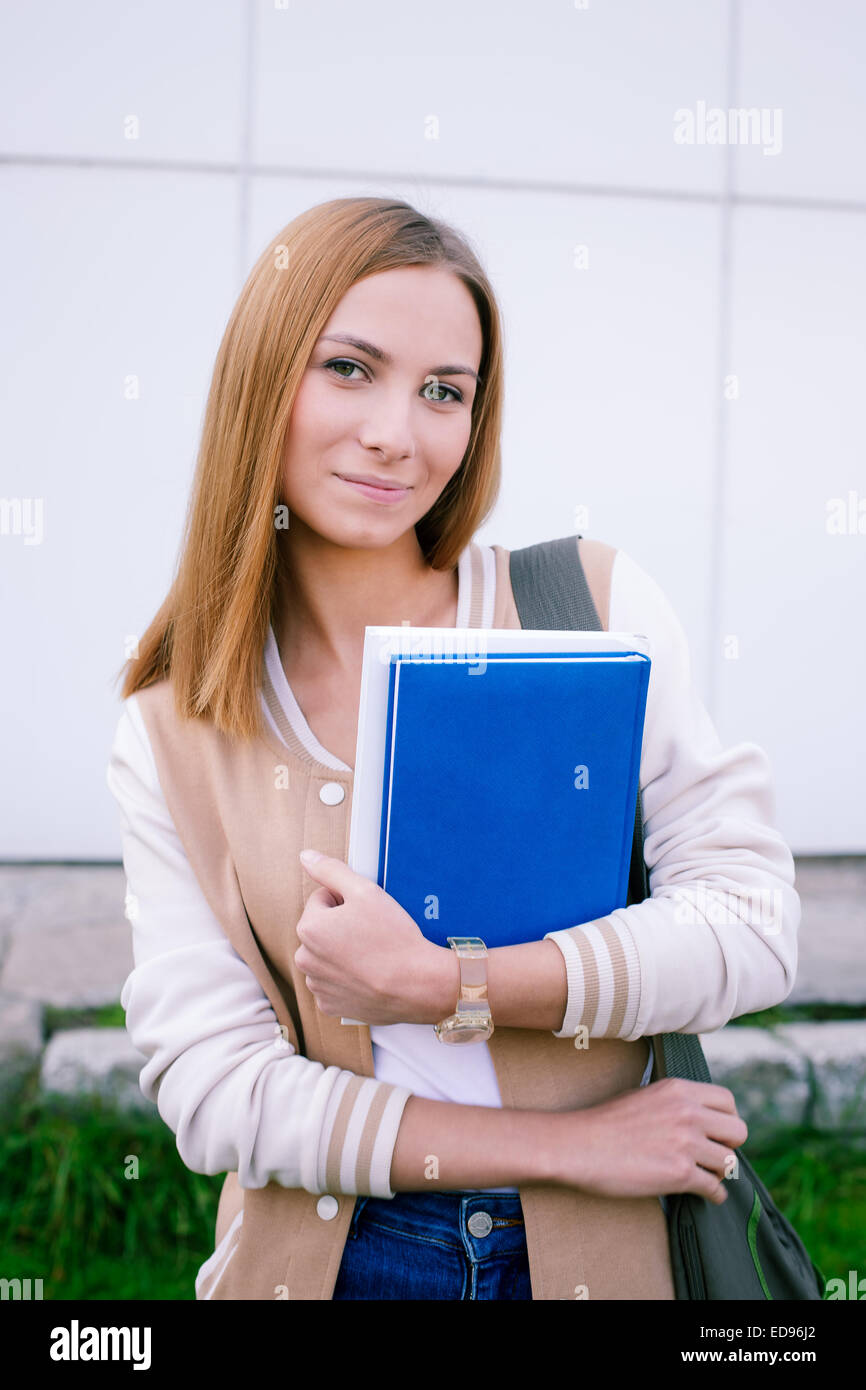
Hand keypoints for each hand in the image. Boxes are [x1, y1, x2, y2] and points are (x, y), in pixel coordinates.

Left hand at [294, 850, 454, 1024]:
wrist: (417, 984)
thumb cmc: (393, 937)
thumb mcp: (365, 892)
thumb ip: (331, 870)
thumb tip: (306, 856)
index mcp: (309, 928)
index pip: (323, 899)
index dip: (348, 901)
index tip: (368, 913)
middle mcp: (305, 959)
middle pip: (322, 929)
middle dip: (341, 927)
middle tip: (372, 933)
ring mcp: (317, 985)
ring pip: (327, 957)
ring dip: (342, 953)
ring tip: (372, 955)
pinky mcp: (330, 1006)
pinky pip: (334, 983)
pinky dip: (347, 978)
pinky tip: (368, 975)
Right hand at [550, 1078, 748, 1202]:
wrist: (580, 1145)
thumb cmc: (605, 1122)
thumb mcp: (645, 1095)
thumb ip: (674, 1102)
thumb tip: (695, 1115)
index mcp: (679, 1090)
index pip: (728, 1101)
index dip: (726, 1118)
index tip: (717, 1131)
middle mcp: (688, 1113)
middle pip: (738, 1131)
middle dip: (729, 1145)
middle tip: (713, 1154)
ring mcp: (686, 1143)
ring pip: (729, 1163)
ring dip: (719, 1173)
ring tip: (705, 1175)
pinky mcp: (680, 1173)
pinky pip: (715, 1189)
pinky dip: (713, 1195)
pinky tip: (703, 1195)